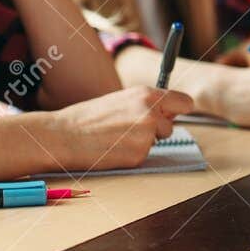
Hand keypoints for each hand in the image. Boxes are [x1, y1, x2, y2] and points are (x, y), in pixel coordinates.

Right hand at [45, 85, 193, 169]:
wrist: (64, 135)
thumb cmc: (89, 116)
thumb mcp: (122, 99)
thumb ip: (147, 104)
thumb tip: (168, 113)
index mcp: (147, 94)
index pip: (185, 103)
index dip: (178, 110)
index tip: (172, 114)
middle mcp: (152, 114)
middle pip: (171, 126)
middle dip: (157, 129)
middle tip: (129, 128)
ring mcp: (146, 136)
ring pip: (157, 141)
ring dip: (143, 141)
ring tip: (117, 136)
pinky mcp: (139, 156)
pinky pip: (143, 155)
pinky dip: (131, 154)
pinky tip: (113, 148)